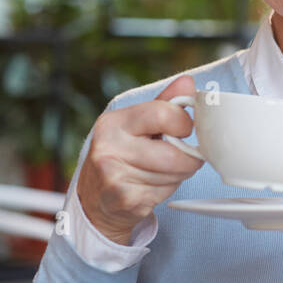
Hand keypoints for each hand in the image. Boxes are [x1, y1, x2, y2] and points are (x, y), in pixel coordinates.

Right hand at [75, 74, 204, 244]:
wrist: (95, 200)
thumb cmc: (121, 156)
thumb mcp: (136, 125)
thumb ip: (164, 104)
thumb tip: (188, 82)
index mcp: (113, 122)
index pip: (164, 114)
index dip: (184, 124)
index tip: (184, 130)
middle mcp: (109, 147)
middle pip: (174, 152)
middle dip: (188, 157)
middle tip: (181, 156)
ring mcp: (115, 175)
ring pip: (174, 173)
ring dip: (178, 175)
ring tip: (161, 171)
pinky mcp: (126, 199)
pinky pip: (166, 191)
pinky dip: (167, 190)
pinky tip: (151, 186)